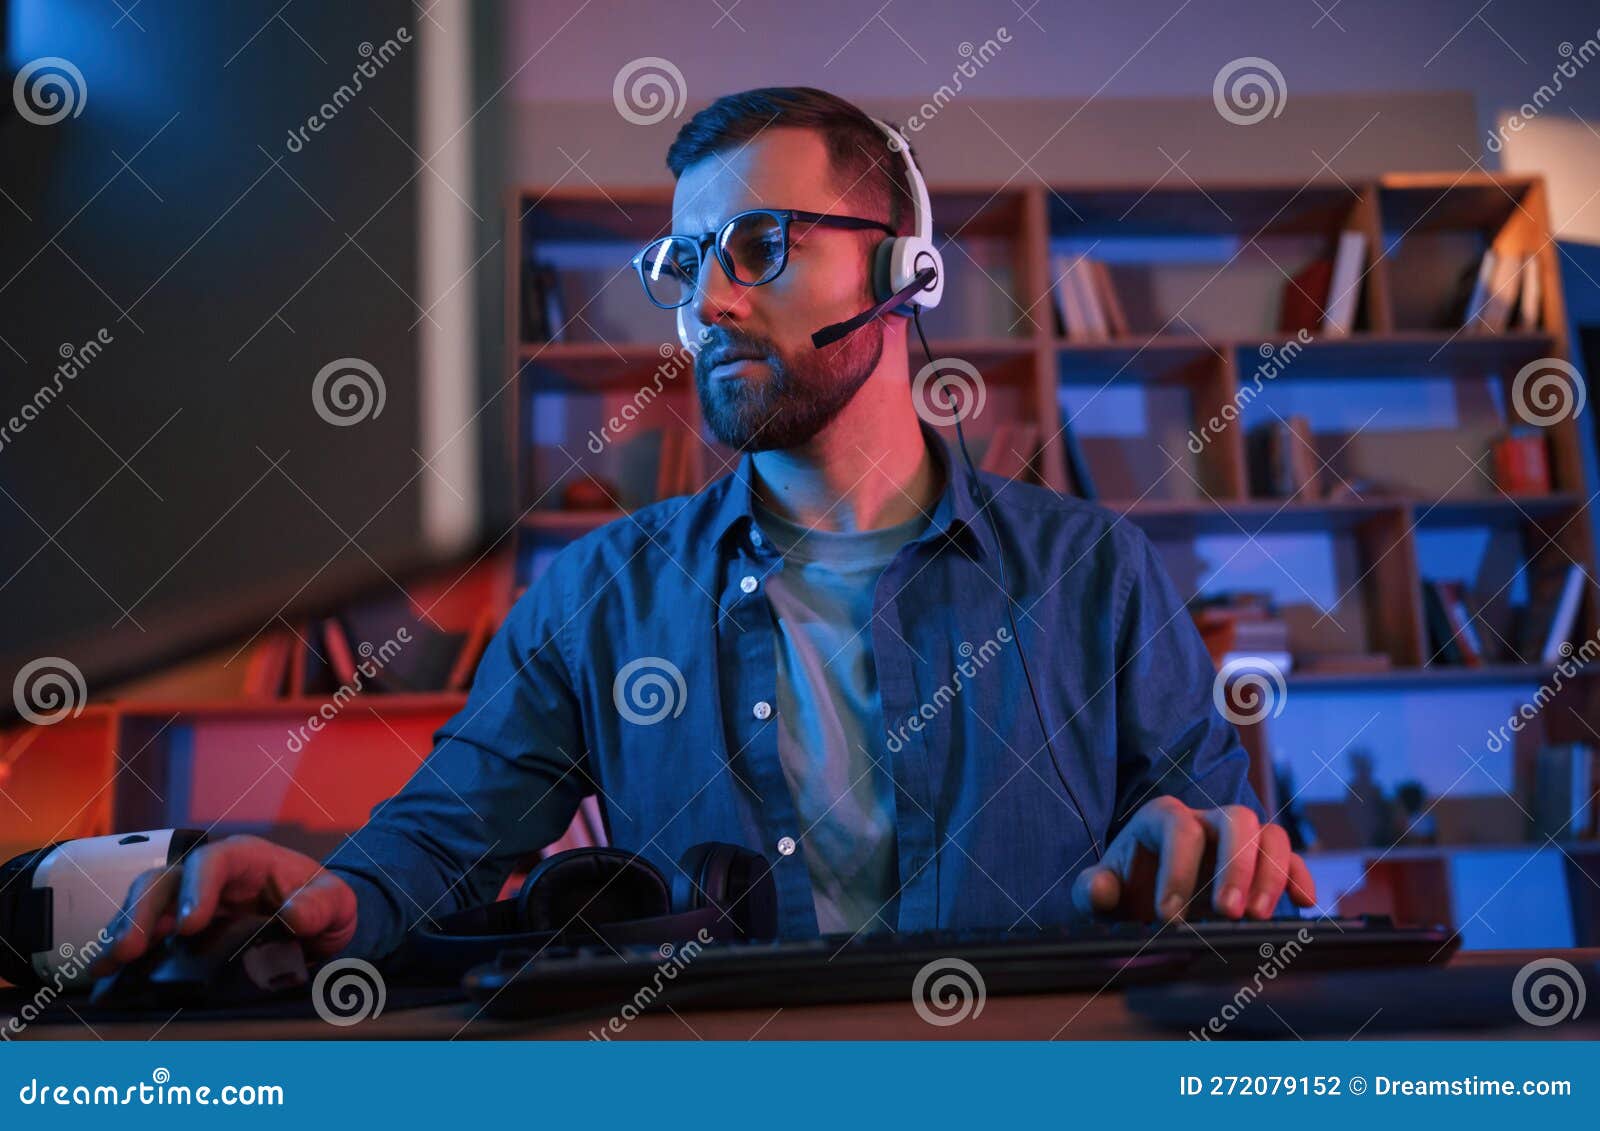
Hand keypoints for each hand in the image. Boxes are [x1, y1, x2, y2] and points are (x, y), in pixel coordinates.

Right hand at [93, 834, 357, 974]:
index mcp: (247, 859)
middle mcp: (210, 875)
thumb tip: (295, 914)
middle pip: (165, 879)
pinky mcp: (176, 926)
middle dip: (143, 912)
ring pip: (144, 902)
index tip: (189, 924)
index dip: (196, 889)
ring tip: (108, 963)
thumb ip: (321, 905)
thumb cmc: (323, 903)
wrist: (315, 922)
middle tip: (130, 949)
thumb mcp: (337, 902)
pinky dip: (122, 947)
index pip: (214, 862)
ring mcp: (188, 898)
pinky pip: (143, 929)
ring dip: (124, 929)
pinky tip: (104, 972)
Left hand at [1072, 797, 1315, 921]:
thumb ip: (1092, 890)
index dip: (1177, 870)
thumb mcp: (1100, 893)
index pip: (1179, 828)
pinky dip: (1300, 877)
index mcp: (1164, 817)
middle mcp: (1207, 820)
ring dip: (1270, 874)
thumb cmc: (1125, 892)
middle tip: (1227, 914)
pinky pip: (1293, 859)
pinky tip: (1303, 905)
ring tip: (1258, 918)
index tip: (1169, 918)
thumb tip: (1100, 889)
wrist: (1148, 902)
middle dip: (1235, 866)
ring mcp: (1240, 841)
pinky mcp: (1264, 864)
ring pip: (1270, 835)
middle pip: (1236, 820)